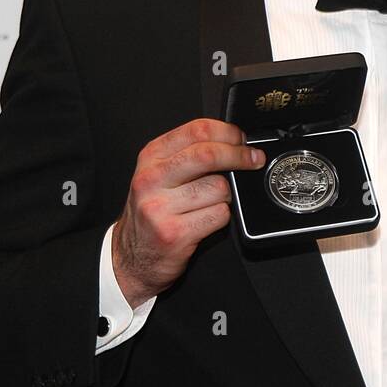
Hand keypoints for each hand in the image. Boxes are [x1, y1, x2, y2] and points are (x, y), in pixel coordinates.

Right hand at [111, 118, 264, 307]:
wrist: (132, 256)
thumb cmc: (153, 211)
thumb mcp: (160, 174)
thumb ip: (189, 154)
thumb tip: (235, 143)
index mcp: (151, 157)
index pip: (197, 130)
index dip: (228, 132)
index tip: (242, 140)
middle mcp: (152, 179)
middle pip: (208, 154)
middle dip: (239, 155)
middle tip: (254, 159)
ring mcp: (161, 207)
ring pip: (219, 187)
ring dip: (226, 195)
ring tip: (211, 203)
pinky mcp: (174, 233)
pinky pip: (219, 215)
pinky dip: (222, 217)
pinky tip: (206, 220)